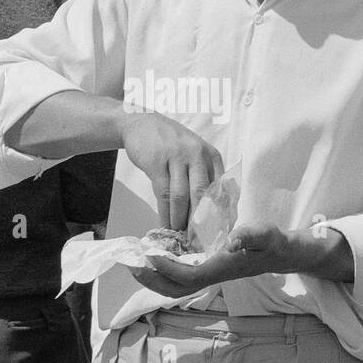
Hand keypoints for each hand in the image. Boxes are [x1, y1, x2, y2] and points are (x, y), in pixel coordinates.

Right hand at [120, 111, 223, 233]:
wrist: (140, 124)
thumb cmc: (172, 146)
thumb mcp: (196, 155)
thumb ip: (206, 177)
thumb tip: (216, 211)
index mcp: (212, 156)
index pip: (222, 188)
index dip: (220, 211)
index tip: (218, 230)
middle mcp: (197, 155)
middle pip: (203, 194)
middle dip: (201, 219)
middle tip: (199, 238)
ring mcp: (176, 157)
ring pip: (182, 197)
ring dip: (180, 219)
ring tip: (180, 234)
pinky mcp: (156, 162)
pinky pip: (163, 194)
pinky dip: (165, 212)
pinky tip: (166, 223)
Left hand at [131, 222, 290, 297]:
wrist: (282, 254)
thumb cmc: (272, 243)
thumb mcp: (265, 234)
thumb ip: (250, 236)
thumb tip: (233, 240)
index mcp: (221, 269)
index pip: (188, 277)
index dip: (168, 270)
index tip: (151, 255)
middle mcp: (212, 276)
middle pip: (176, 289)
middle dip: (152, 280)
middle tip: (132, 265)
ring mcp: (210, 275)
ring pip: (176, 286)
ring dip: (154, 278)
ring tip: (137, 263)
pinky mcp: (209, 270)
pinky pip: (181, 277)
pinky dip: (164, 271)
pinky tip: (157, 256)